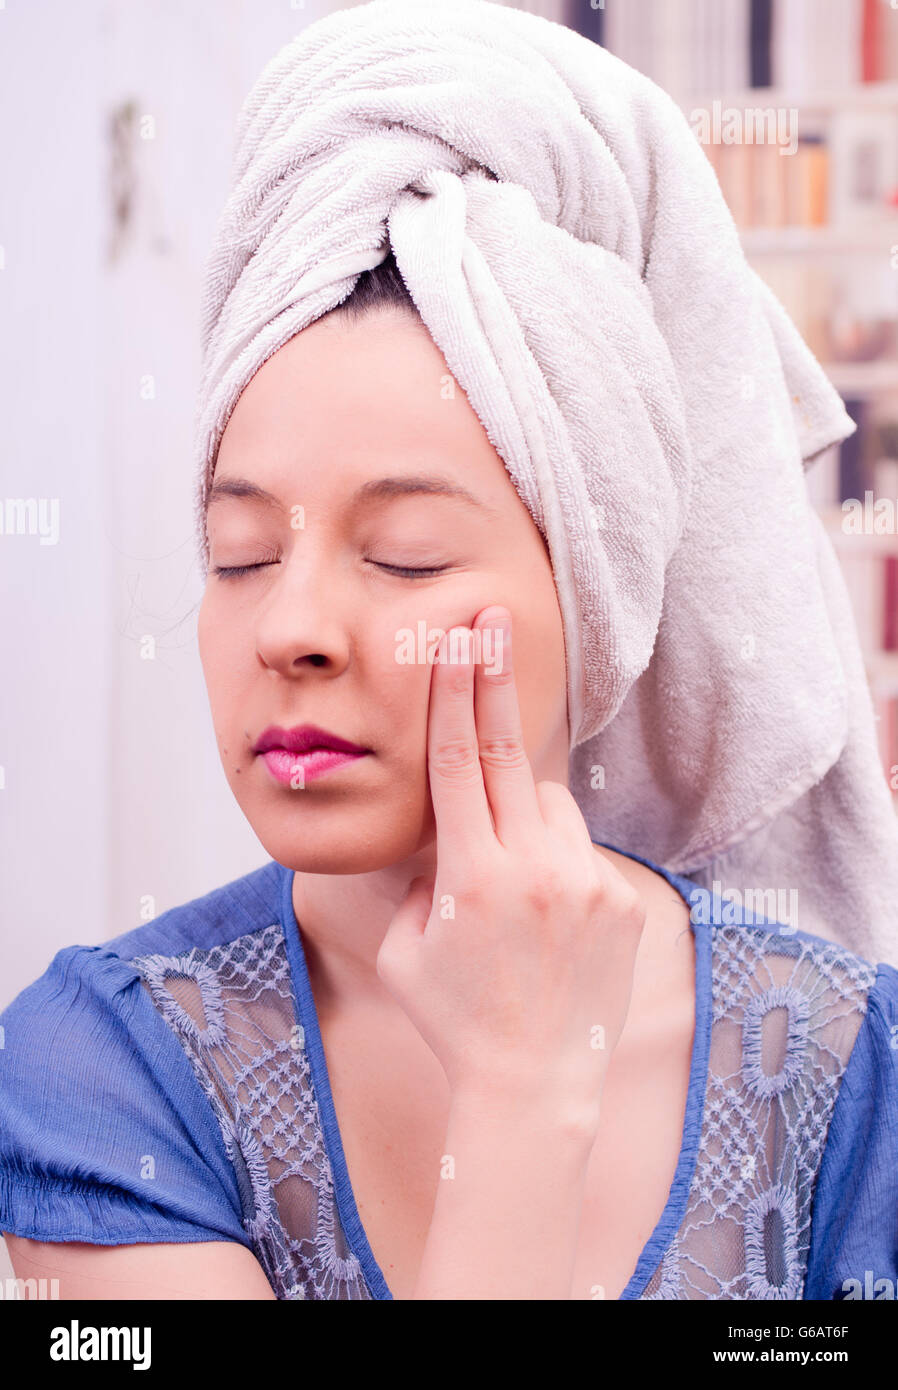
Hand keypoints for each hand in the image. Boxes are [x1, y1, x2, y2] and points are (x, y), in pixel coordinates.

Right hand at [375, 606, 645, 1130]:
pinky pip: (581, 848)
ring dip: (523, 809)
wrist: (531, 1085)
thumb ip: (418, 876)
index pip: (456, 763)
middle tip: (492, 618)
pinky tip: (545, 917)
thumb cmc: (451, 1017)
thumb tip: (437, 828)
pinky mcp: (619, 901)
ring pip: (549, 802)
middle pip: (508, 753)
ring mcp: (584, 883)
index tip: (456, 640)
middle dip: (494, 682)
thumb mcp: (403, 945)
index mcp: (471, 877)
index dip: (452, 694)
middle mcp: (534, 870)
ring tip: (508, 879)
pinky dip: (557, 858)